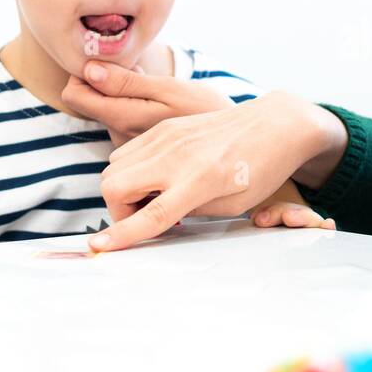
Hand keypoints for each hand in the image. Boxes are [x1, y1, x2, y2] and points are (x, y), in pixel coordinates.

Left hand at [62, 59, 234, 147]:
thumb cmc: (207, 109)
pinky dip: (137, 111)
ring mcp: (129, 147)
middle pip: (92, 104)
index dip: (84, 76)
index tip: (108, 66)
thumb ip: (126, 82)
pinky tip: (163, 112)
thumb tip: (88, 70)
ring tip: (160, 97)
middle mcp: (120, 137)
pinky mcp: (140, 152)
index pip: (75, 96)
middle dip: (109, 87)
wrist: (238, 141)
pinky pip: (125, 124)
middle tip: (145, 79)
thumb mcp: (169, 89)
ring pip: (109, 113)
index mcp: (124, 118)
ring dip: (126, 99)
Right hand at [89, 91, 348, 251]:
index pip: (151, 213)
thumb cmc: (261, 168)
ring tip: (154, 198)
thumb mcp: (232, 205)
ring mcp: (168, 137)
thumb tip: (154, 218)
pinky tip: (157, 179)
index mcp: (201, 180)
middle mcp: (178, 156)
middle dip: (118, 212)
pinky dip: (130, 170)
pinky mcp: (166, 127)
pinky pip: (127, 151)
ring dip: (122, 190)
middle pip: (115, 186)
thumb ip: (190, 211)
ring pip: (114, 167)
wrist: (274, 124)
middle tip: (144, 218)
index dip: (122, 234)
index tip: (97, 247)